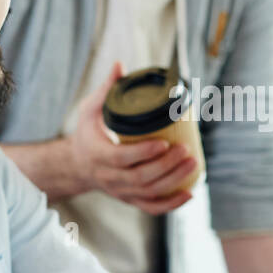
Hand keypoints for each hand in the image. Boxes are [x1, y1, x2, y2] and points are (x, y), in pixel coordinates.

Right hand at [67, 62, 198, 214]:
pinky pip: (151, 207)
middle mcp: (108, 177)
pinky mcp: (130, 200)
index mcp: (96, 154)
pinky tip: (190, 193)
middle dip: (166, 166)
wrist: (78, 164)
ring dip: (173, 182)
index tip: (164, 142)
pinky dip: (171, 204)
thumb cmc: (88, 131)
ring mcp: (120, 191)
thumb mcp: (90, 109)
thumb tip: (121, 65)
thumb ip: (107, 89)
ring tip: (194, 164)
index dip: (143, 153)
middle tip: (187, 150)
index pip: (121, 158)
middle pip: (139, 178)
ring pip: (148, 193)